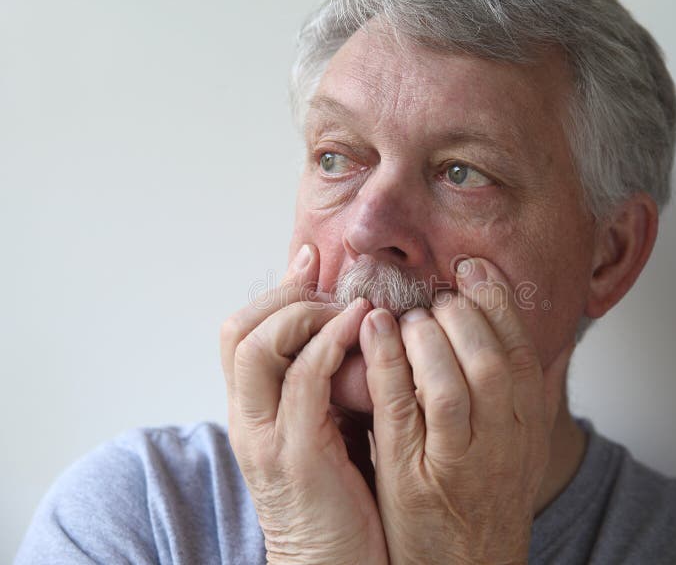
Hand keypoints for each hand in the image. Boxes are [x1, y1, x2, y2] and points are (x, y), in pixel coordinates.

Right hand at [220, 244, 387, 564]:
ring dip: (304, 312)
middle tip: (328, 279)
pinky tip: (360, 327)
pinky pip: (302, 382)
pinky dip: (327, 344)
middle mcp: (249, 419)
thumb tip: (353, 331)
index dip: (276, 289)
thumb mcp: (326, 429)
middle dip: (283, 293)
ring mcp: (266, 437)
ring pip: (256, 347)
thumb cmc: (339, 498)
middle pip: (238, 330)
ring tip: (347, 304)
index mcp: (255, 410)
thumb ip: (326, 384)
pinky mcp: (296, 456)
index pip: (243, 332)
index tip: (312, 256)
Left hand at [359, 258, 562, 564]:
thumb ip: (521, 395)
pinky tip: (377, 330)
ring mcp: (457, 462)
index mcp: (527, 429)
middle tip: (437, 299)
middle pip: (491, 361)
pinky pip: (402, 408)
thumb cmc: (483, 501)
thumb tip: (522, 336)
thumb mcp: (518, 449)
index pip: (522, 352)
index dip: (498, 302)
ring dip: (428, 336)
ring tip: (410, 318)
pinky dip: (389, 361)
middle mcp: (501, 444)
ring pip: (451, 383)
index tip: (474, 268)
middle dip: (463, 315)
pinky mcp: (413, 476)